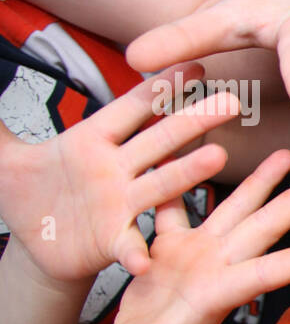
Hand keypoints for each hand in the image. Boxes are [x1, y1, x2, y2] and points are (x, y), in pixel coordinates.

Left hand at [0, 66, 238, 280]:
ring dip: (188, 172)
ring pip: (160, 184)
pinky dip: (134, 251)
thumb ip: (0, 127)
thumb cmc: (27, 195)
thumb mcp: (4, 157)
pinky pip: (127, 244)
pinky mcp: (113, 240)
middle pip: (161, 139)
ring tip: (217, 159)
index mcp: (93, 141)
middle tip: (231, 102)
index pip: (131, 107)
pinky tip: (144, 258)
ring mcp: (120, 204)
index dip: (160, 86)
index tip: (194, 65)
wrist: (35, 245)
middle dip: (194, 120)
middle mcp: (116, 169)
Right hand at [79, 150, 289, 323]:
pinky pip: (179, 208)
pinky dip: (184, 182)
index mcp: (213, 294)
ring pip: (234, 210)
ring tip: (286, 155)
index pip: (263, 274)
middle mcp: (214, 268)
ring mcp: (195, 255)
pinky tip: (195, 151)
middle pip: (263, 229)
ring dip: (260, 182)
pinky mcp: (169, 249)